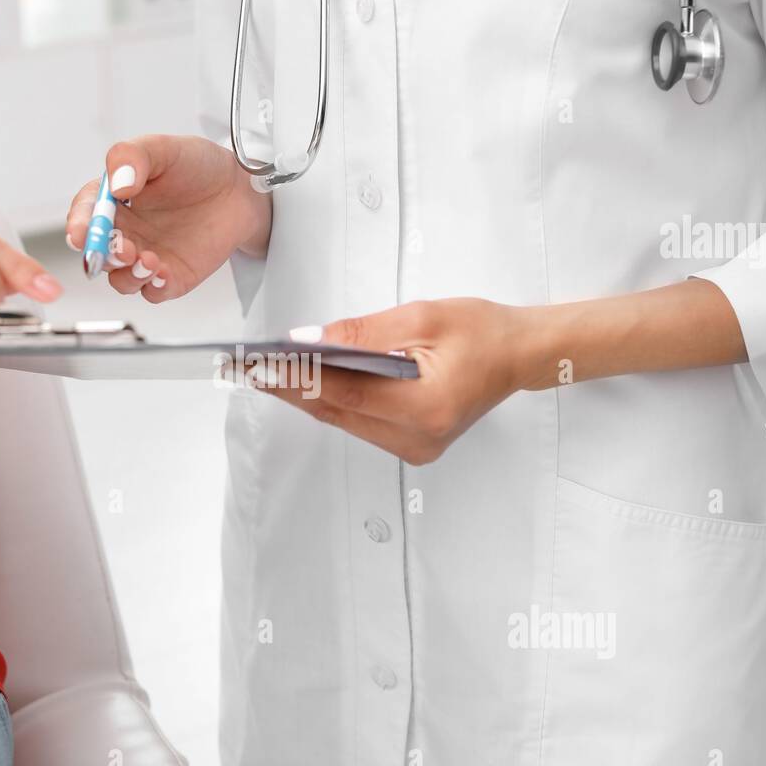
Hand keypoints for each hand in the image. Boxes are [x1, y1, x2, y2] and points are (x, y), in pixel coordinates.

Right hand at [65, 135, 271, 301]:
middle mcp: (126, 231)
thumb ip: (133, 157)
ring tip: (147, 260)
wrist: (240, 188)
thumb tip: (117, 185)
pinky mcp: (170, 276)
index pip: (85, 215)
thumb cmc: (198, 166)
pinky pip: (154, 292)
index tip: (80, 234)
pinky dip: (154, 287)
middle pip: (99, 253)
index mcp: (113, 200)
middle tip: (122, 247)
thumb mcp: (163, 148)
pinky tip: (162, 273)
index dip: (79, 225)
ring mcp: (146, 256)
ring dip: (127, 275)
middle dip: (103, 255)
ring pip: (121, 279)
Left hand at [257, 299, 540, 464]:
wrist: (519, 354)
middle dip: (290, 386)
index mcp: (426, 408)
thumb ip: (362, 332)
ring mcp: (414, 448)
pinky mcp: (411, 444)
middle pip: (337, 412)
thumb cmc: (482, 332)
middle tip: (247, 365)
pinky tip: (307, 380)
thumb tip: (309, 340)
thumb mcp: (422, 317)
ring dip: (307, 394)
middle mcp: (418, 439)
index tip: (257, 363)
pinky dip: (332, 399)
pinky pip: (358, 421)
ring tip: (267, 369)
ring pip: (343, 419)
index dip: (296, 378)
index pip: (344, 394)